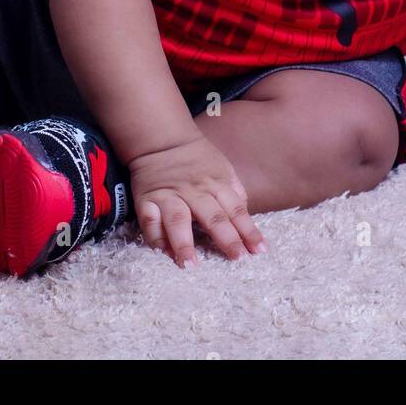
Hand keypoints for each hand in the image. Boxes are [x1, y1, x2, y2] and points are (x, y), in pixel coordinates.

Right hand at [128, 134, 265, 267]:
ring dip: (184, 243)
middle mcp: (194, 191)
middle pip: (212, 216)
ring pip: (178, 220)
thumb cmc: (196, 158)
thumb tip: (246, 219)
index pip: (236, 210)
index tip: (259, 250)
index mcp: (216, 183)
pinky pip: (149, 220)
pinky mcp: (146, 200)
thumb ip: (235, 192)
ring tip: (190, 265)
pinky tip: (163, 253)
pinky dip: (155, 237)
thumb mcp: (222, 168)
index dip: (248, 231)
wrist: (162, 139)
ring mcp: (169, 195)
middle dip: (225, 238)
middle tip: (236, 258)